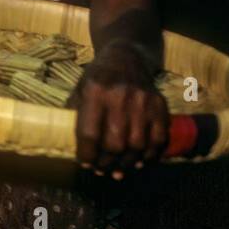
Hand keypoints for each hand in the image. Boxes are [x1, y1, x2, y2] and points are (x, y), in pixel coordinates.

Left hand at [74, 40, 169, 178]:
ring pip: (137, 145)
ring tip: (118, 170)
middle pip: (115, 143)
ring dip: (127, 163)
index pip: (90, 133)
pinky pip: (158, 139)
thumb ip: (76, 115)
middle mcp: (120, 97)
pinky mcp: (160, 106)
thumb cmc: (97, 77)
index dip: (87, 154)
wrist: (126, 58)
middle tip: (101, 170)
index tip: (85, 165)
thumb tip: (69, 146)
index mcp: (95, 92)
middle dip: (106, 162)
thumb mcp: (79, 89)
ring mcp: (143, 102)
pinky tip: (139, 161)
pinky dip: (149, 155)